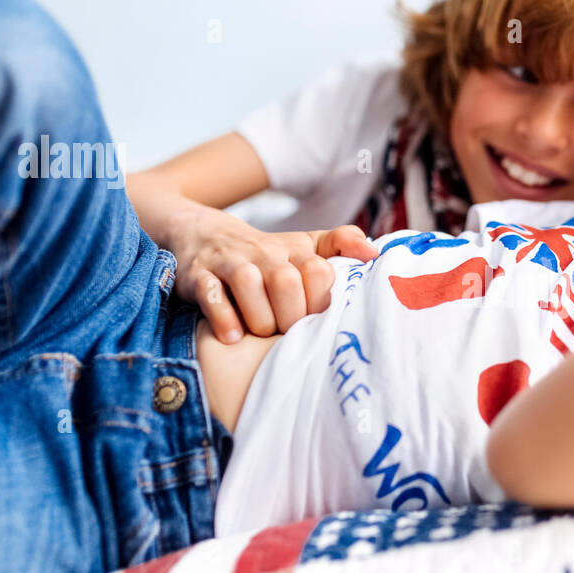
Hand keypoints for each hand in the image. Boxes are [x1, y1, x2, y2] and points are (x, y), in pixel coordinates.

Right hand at [167, 203, 378, 341]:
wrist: (202, 234)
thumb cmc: (265, 254)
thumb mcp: (303, 245)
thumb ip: (341, 245)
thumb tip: (375, 252)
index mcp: (294, 251)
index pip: (319, 271)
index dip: (320, 300)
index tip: (313, 318)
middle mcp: (263, 254)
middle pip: (285, 281)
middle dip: (290, 316)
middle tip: (286, 333)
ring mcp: (229, 263)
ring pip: (248, 284)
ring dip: (258, 318)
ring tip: (260, 335)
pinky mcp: (198, 277)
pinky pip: (211, 296)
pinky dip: (223, 319)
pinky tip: (234, 338)